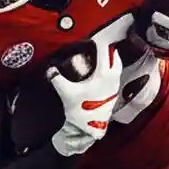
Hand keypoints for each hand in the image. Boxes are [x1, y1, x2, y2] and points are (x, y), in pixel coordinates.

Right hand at [46, 14, 132, 156]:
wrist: (87, 130)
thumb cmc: (79, 111)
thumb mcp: (66, 92)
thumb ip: (57, 78)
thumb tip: (51, 70)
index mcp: (103, 75)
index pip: (105, 51)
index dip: (99, 42)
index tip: (94, 38)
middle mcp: (113, 79)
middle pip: (115, 57)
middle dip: (108, 49)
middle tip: (100, 44)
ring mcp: (115, 87)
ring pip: (118, 67)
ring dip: (111, 59)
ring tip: (103, 55)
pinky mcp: (114, 94)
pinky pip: (116, 76)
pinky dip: (111, 69)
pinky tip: (103, 71)